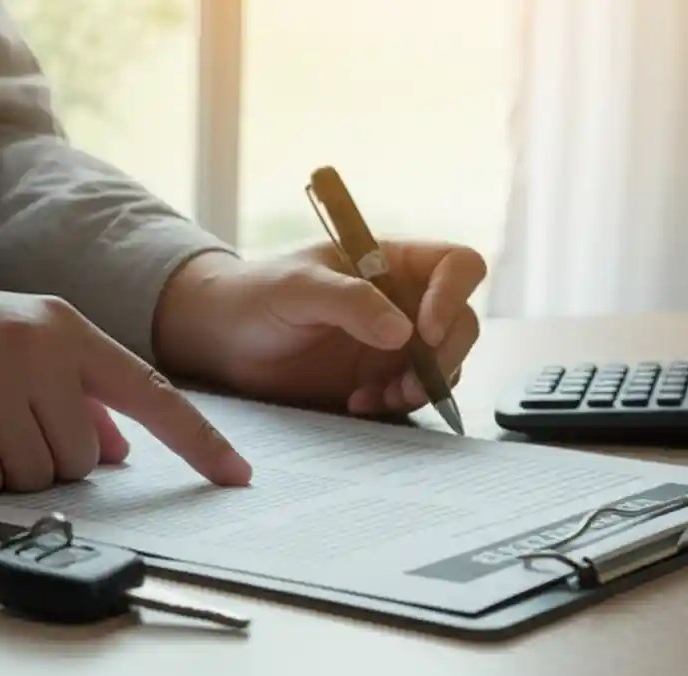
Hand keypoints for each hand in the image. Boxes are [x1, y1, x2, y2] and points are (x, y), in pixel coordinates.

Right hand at [0, 264, 251, 494]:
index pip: (150, 391)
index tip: (237, 476)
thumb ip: (73, 393)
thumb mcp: (12, 348)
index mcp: (61, 325)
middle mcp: (34, 347)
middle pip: (85, 459)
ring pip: (36, 479)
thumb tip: (120, 451)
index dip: (198, 440)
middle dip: (44, 459)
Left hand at [155, 240, 486, 415]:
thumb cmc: (256, 295)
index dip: (453, 296)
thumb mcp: (297, 288)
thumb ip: (349, 301)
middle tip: (408, 383)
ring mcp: (395, 340)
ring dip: (423, 386)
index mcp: (391, 260)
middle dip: (444, 356)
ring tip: (379, 397)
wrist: (225, 338)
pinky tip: (360, 402)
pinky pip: (414, 391)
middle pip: (462, 321)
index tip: (422, 330)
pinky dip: (397, 402)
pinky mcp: (380, 375)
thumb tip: (402, 332)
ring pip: (446, 362)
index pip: (456, 265)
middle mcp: (403, 298)